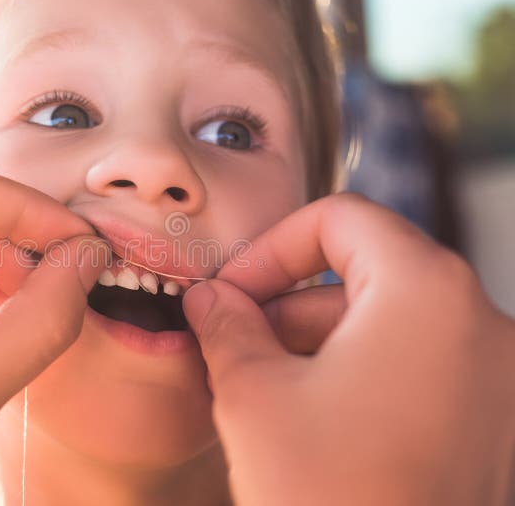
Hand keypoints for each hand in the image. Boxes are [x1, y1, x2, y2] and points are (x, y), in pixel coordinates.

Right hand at [182, 193, 514, 505]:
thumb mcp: (253, 393)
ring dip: (316, 341)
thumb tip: (210, 298)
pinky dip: (357, 372)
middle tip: (234, 340)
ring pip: (388, 320)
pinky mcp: (490, 423)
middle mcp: (479, 323)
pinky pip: (414, 365)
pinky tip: (306, 414)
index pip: (341, 218)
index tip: (232, 292)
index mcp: (427, 292)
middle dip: (287, 302)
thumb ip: (226, 324)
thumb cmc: (329, 497)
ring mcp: (494, 377)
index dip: (272, 247)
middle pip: (365, 270)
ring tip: (261, 385)